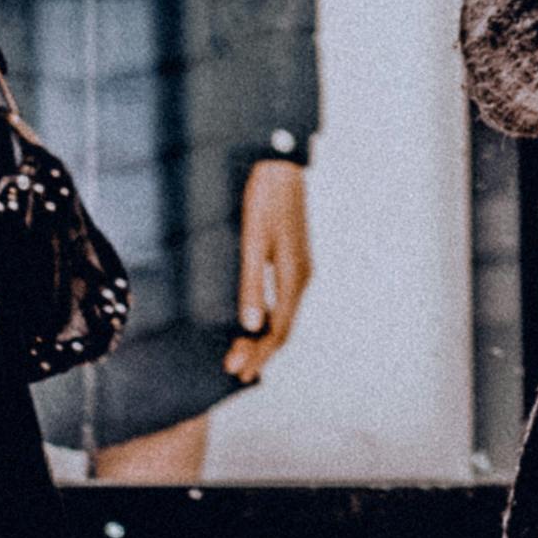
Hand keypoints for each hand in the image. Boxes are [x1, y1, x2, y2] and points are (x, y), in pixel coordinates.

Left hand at [224, 155, 311, 381]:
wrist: (281, 166)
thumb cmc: (264, 200)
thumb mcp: (253, 242)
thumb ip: (252, 284)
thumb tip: (250, 326)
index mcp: (293, 278)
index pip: (277, 330)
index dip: (257, 354)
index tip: (237, 370)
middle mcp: (301, 279)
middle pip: (283, 328)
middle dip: (260, 352)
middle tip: (236, 372)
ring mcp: (300, 270)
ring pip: (284, 316)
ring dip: (264, 339)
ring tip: (243, 356)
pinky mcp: (293, 261)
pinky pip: (283, 301)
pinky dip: (269, 319)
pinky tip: (255, 323)